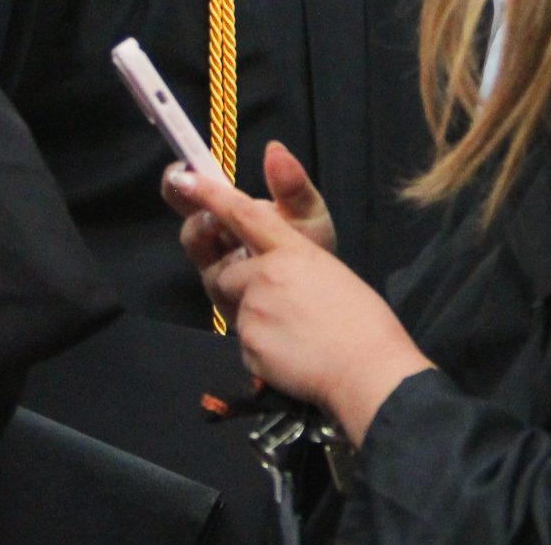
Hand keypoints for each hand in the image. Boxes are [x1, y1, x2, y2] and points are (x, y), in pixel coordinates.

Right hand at [166, 140, 336, 319]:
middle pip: (187, 212)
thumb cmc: (311, 250)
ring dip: (201, 227)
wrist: (323, 299)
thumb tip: (274, 147)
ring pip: (196, 243)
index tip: (181, 164)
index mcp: (234, 213)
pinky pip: (216, 278)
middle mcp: (220, 238)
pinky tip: (240, 258)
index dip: (184, 175)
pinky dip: (224, 263)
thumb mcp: (308, 214)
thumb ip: (292, 185)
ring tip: (216, 221)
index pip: (199, 189)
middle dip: (180, 196)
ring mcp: (219, 266)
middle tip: (184, 184)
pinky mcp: (225, 295)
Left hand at [170, 160, 429, 444]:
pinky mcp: (248, 347)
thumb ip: (289, 256)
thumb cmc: (363, 320)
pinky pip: (244, 341)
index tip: (182, 177)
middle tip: (279, 300)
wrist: (368, 372)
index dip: (210, 195)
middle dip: (239, 283)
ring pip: (235, 308)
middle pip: (226, 272)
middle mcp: (266, 275)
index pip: (242, 214)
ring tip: (295, 329)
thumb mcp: (330, 270)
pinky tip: (293, 351)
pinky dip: (262, 346)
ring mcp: (254, 312)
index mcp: (292, 249)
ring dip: (254, 315)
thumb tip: (262, 249)